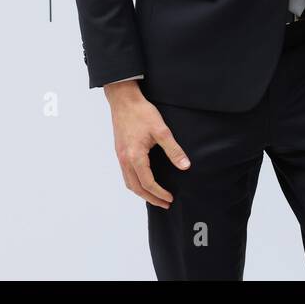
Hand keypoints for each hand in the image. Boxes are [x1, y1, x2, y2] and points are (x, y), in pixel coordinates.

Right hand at [104, 79, 190, 207]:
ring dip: (141, 192)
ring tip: (154, 196)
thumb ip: (174, 150)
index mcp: (135, 156)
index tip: (170, 198)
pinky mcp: (119, 151)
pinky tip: (143, 180)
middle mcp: (124, 159)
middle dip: (150, 198)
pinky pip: (125, 174)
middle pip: (135, 188)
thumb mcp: (162, 131)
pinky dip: (134, 182)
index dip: (159, 193)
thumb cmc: (142, 113)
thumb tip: (185, 166)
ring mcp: (120, 156)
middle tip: (164, 203)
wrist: (124, 100)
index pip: (147, 183)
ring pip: (128, 182)